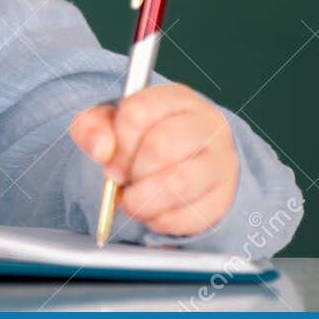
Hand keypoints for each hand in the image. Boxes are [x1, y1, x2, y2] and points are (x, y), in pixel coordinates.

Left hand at [69, 83, 237, 237]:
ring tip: (134, 201)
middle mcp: (207, 125)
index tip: (111, 161)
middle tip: (123, 181)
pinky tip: (155, 211)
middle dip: (131, 172)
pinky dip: (162, 221)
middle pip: (159, 148)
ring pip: (179, 184)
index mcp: (175, 98)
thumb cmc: (145, 138)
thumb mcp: (111, 125)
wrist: (185, 162)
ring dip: (145, 201)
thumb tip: (102, 149)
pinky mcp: (224, 197)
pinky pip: (190, 216)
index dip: (117, 145)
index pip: (137, 114)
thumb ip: (93, 129)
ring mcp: (221, 161)